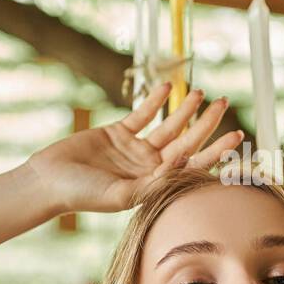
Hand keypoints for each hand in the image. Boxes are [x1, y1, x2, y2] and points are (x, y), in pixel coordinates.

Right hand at [24, 83, 242, 214]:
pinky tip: (167, 87)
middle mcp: (150, 168)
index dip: (215, 151)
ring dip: (183, 109)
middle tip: (223, 104)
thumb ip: (150, 185)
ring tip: (200, 92)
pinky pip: (142, 114)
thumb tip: (181, 171)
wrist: (47, 182)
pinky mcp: (118, 133)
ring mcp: (135, 150)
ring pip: (167, 126)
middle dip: (206, 124)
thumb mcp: (119, 195)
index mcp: (155, 186)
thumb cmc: (82, 195)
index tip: (236, 137)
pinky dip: (153, 101)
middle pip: (185, 142)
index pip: (193, 167)